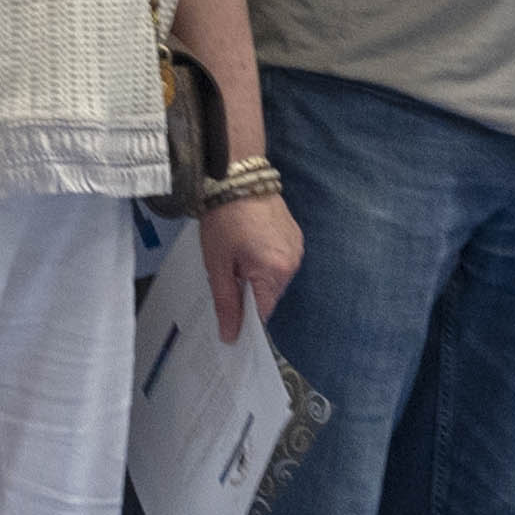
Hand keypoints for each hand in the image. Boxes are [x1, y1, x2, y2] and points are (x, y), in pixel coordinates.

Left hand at [200, 190, 301, 342]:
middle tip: (227, 270)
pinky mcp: (296, 237)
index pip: (263, 312)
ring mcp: (297, 248)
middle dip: (249, 290)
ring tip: (239, 252)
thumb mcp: (217, 264)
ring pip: (275, 278)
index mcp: (274, 271)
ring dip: (257, 274)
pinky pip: (281, 261)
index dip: (245, 316)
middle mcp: (292, 262)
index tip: (229, 310)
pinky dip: (266, 260)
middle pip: (269, 295)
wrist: (237, 179)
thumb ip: (226, 303)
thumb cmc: (223, 220)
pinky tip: (251, 243)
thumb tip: (231, 336)